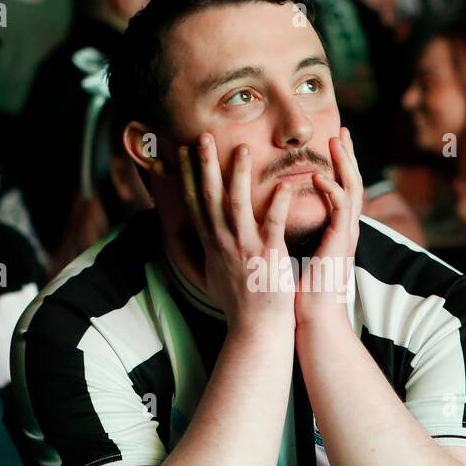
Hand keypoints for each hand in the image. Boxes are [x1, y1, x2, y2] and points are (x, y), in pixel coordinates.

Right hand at [181, 133, 295, 333]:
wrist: (255, 328)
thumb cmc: (236, 303)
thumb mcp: (207, 277)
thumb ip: (196, 254)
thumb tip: (181, 239)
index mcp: (211, 244)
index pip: (194, 202)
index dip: (187, 175)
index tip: (183, 151)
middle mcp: (222, 242)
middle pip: (209, 196)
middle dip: (205, 165)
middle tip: (204, 137)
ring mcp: (244, 248)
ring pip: (237, 204)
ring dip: (239, 175)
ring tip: (243, 149)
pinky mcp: (267, 256)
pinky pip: (272, 224)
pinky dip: (277, 203)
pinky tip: (284, 184)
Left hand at [295, 127, 362, 329]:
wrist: (313, 320)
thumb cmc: (300, 293)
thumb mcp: (295, 255)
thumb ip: (291, 236)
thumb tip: (272, 224)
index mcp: (333, 230)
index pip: (338, 188)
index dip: (336, 164)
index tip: (328, 141)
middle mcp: (343, 230)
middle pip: (351, 182)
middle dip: (347, 155)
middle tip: (342, 129)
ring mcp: (345, 236)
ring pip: (352, 189)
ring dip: (344, 163)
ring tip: (336, 140)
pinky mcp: (340, 245)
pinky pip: (342, 211)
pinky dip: (332, 191)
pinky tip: (319, 176)